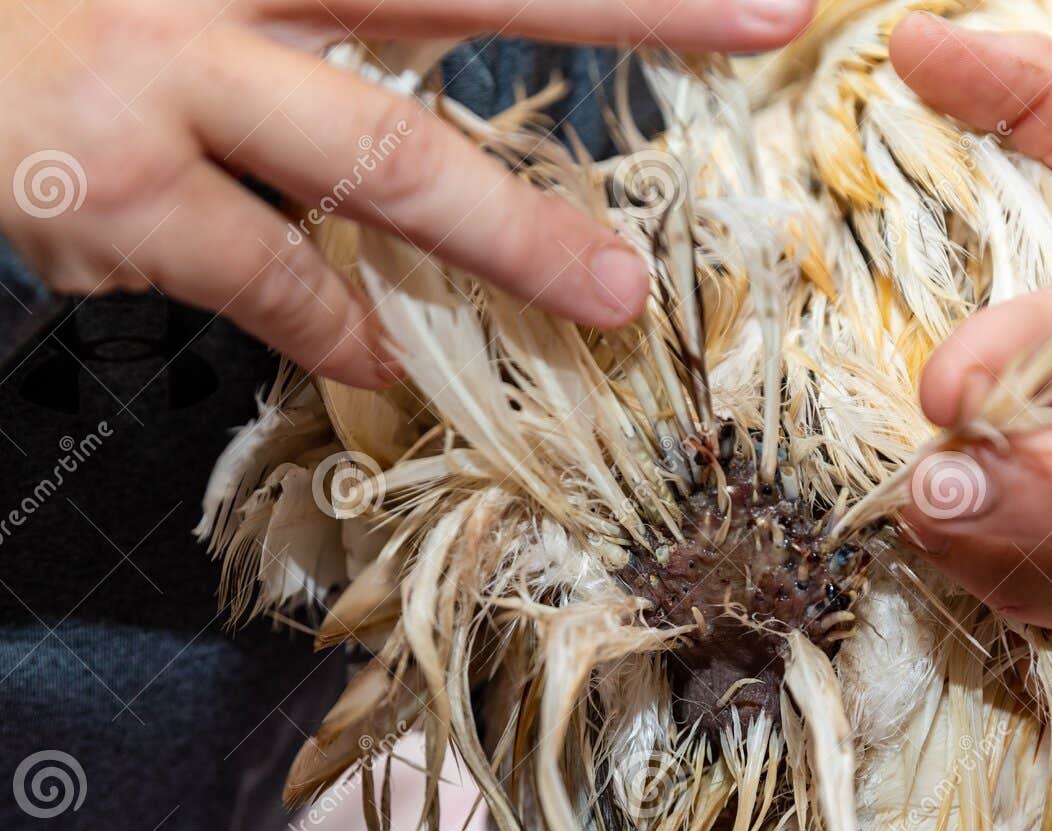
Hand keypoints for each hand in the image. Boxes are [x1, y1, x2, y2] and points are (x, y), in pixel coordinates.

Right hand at [0, 0, 812, 387]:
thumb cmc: (50, 10)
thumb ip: (308, 6)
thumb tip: (442, 48)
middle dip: (631, 1)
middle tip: (761, 19)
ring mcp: (161, 84)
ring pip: (386, 163)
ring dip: (514, 239)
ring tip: (608, 299)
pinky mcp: (114, 200)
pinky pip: (279, 286)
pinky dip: (346, 330)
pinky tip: (384, 355)